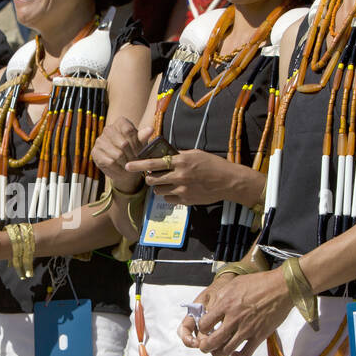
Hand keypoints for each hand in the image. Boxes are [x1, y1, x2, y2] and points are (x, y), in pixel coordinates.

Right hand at [91, 117, 147, 194]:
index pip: (129, 131)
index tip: (140, 153)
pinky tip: (121, 169)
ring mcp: (100, 141)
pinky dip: (118, 168)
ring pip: (117, 155)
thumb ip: (143, 137)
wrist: (125, 168)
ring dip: (126, 163)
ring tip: (129, 166)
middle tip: (135, 162)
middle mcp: (108, 129)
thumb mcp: (141, 144)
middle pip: (123, 143)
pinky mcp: (95, 152)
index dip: (136, 144)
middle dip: (132, 155)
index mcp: (120, 123)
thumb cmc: (134, 152)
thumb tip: (150, 129)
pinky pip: (110, 162)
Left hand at [127, 148, 254, 206]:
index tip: (127, 165)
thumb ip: (178, 155)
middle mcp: (179, 176)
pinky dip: (169, 195)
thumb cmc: (212, 164)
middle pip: (152, 180)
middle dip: (149, 178)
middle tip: (153, 176)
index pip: (153, 163)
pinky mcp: (185, 200)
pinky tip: (177, 190)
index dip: (138, 164)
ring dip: (159, 187)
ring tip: (168, 183)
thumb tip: (164, 155)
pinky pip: (168, 199)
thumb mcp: (195, 154)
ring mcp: (182, 190)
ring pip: (158, 191)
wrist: (228, 181)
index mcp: (180, 161)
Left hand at [179, 268, 289, 355]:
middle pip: (211, 342)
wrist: (281, 287)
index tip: (206, 329)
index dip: (202, 329)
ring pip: (226, 351)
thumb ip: (221, 297)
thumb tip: (211, 308)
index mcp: (225, 304)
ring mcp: (247, 329)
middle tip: (205, 347)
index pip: (204, 325)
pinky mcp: (259, 336)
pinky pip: (245, 354)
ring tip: (218, 352)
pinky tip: (235, 354)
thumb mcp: (234, 284)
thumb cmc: (259, 283)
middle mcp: (234, 319)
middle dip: (205, 347)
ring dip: (219, 354)